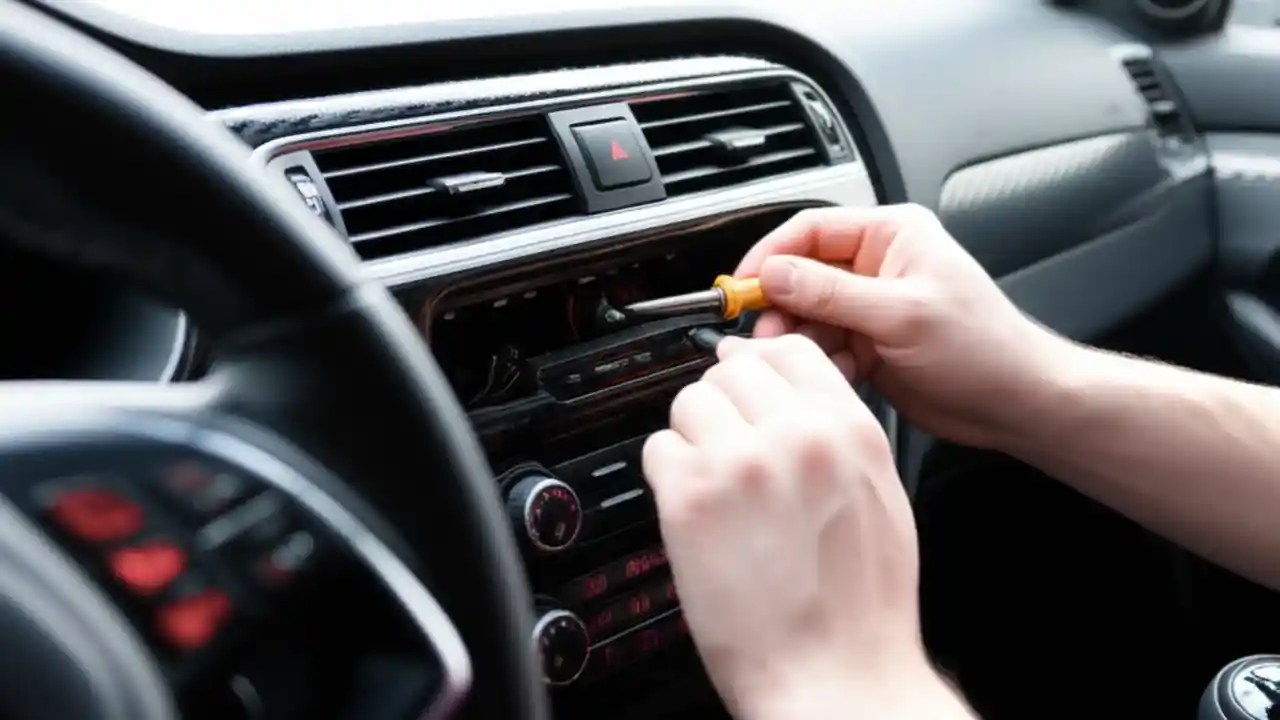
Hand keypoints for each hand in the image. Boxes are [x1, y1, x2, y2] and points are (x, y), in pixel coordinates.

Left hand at [643, 335, 969, 718]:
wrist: (836, 676)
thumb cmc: (860, 604)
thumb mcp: (879, 493)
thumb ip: (835, 431)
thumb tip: (787, 390)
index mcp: (848, 429)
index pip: (787, 350)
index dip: (757, 365)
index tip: (743, 381)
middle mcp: (794, 435)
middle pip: (730, 370)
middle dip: (724, 404)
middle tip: (729, 448)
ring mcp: (739, 462)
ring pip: (689, 402)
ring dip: (694, 437)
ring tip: (715, 486)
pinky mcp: (689, 498)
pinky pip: (658, 449)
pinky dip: (668, 475)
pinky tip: (695, 510)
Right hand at [735, 205, 1067, 449]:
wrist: (1015, 403)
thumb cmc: (983, 348)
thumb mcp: (900, 315)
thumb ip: (831, 294)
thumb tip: (775, 275)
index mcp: (891, 235)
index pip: (811, 229)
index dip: (771, 254)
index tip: (741, 284)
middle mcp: (879, 265)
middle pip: (803, 275)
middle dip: (782, 306)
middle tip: (765, 335)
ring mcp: (872, 306)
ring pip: (809, 315)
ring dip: (799, 340)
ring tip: (799, 361)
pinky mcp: (870, 343)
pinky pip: (825, 347)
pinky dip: (821, 363)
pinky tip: (837, 377)